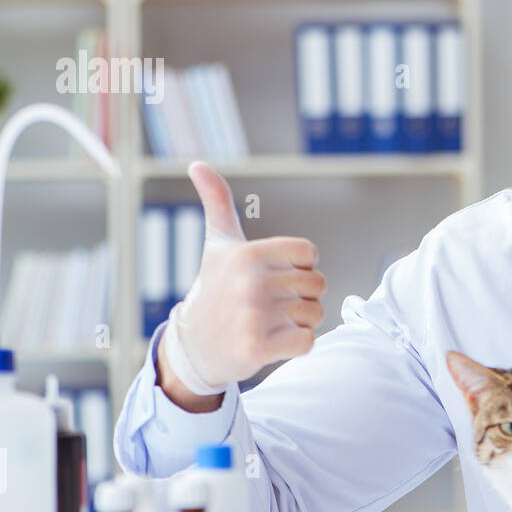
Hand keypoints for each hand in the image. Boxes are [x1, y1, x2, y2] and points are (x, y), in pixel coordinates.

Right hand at [158, 161, 326, 403]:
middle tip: (271, 304)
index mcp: (248, 254)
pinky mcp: (259, 348)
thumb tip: (197, 163)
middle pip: (318, 284)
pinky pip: (308, 341)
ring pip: (316, 313)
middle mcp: (251, 282)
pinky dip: (298, 344)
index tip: (273, 276)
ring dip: (301, 322)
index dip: (299, 266)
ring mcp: (255, 316)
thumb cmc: (214, 289)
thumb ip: (217, 202)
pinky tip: (273, 341)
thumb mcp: (218, 244)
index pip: (309, 253)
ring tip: (270, 323)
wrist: (193, 346)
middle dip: (302, 296)